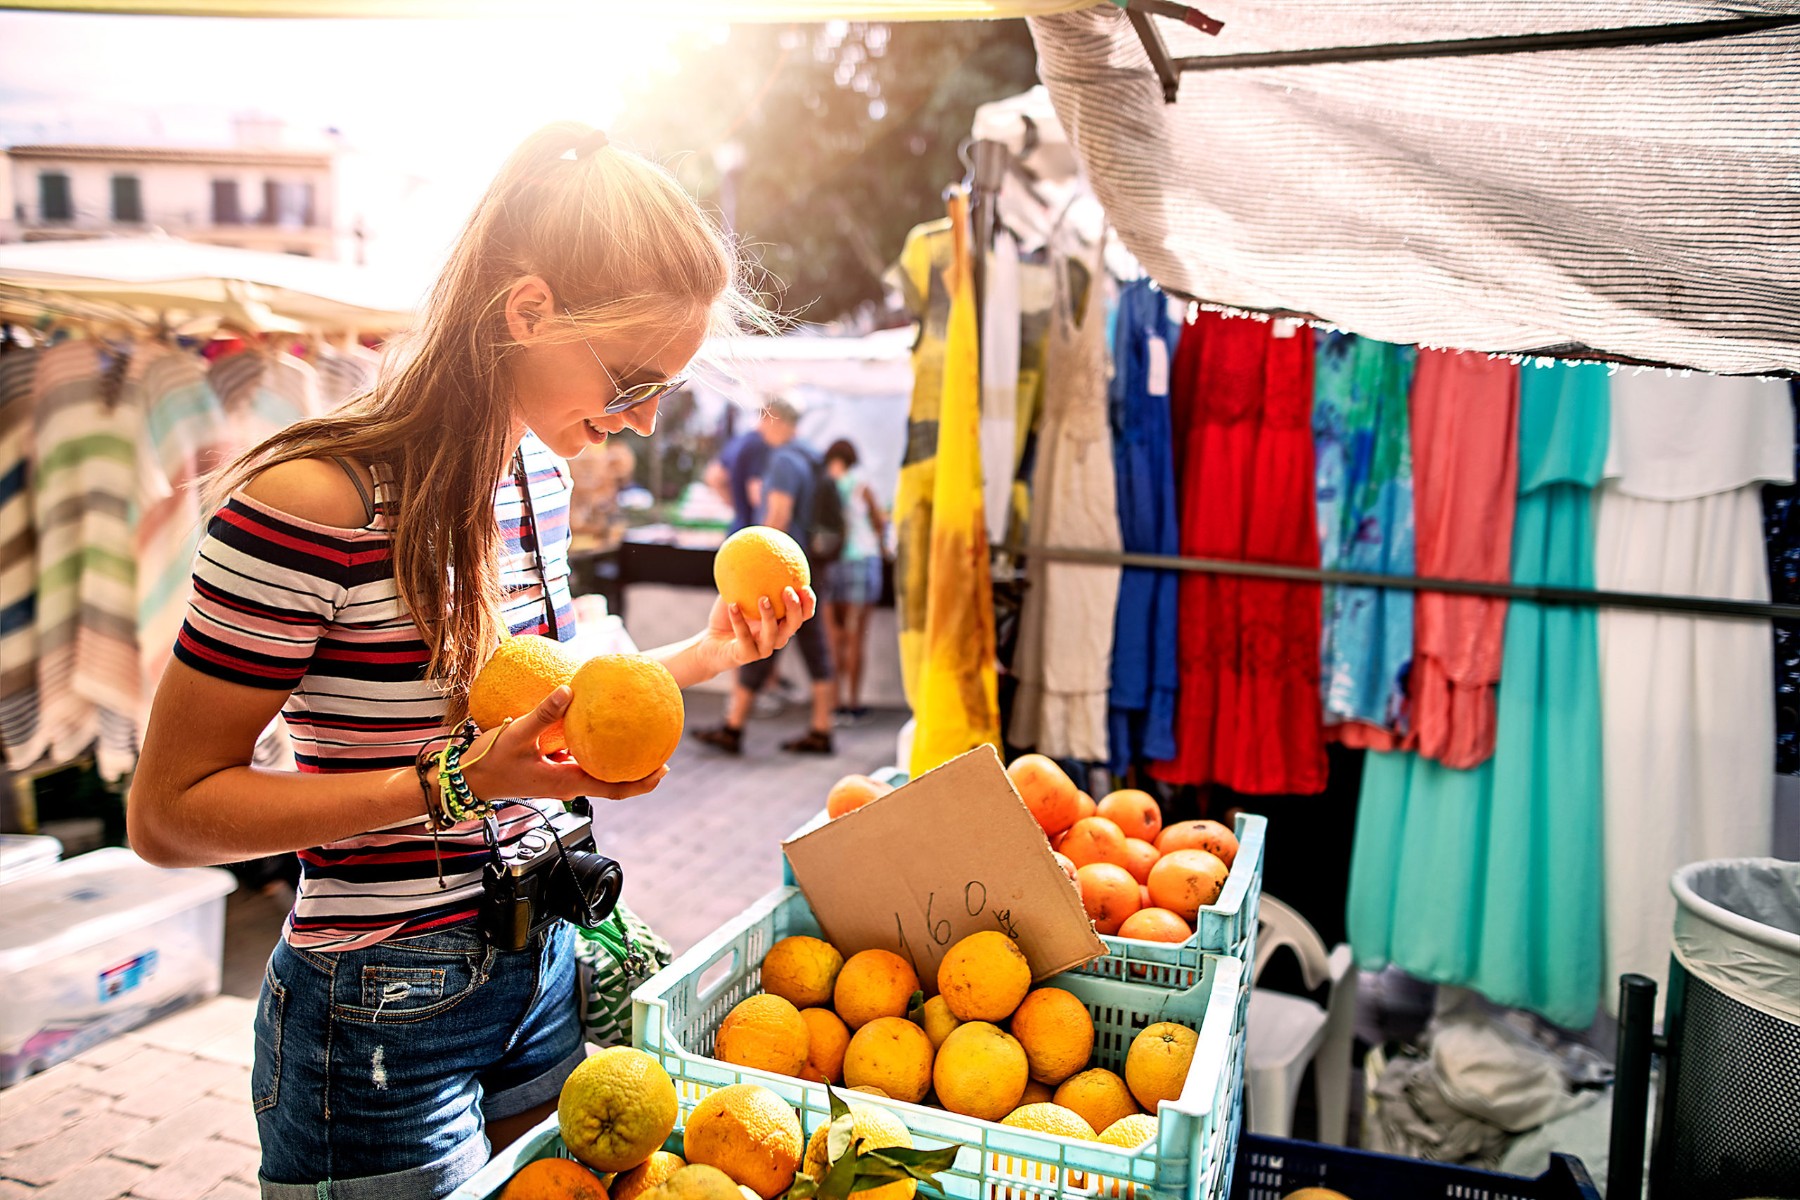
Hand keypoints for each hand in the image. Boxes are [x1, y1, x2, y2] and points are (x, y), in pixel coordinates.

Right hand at [459, 686, 669, 805]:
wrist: (467, 777)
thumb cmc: (490, 762)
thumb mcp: (517, 734)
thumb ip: (544, 713)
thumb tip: (569, 690)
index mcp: (567, 782)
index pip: (614, 789)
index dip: (641, 783)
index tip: (663, 769)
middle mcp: (568, 784)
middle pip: (613, 783)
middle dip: (639, 771)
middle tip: (660, 750)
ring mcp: (560, 778)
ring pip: (598, 772)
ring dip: (618, 761)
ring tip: (636, 738)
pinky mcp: (551, 770)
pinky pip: (581, 761)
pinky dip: (596, 750)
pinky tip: (597, 730)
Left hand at [702, 587, 816, 671]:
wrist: (710, 644)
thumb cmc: (727, 616)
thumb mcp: (737, 593)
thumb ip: (747, 577)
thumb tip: (751, 550)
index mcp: (780, 623)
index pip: (802, 615)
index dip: (808, 603)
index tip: (805, 586)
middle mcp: (776, 637)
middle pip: (794, 625)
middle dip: (795, 609)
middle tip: (788, 591)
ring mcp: (762, 649)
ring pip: (774, 635)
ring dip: (770, 616)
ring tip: (763, 598)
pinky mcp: (746, 656)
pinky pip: (744, 638)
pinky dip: (738, 621)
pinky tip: (733, 606)